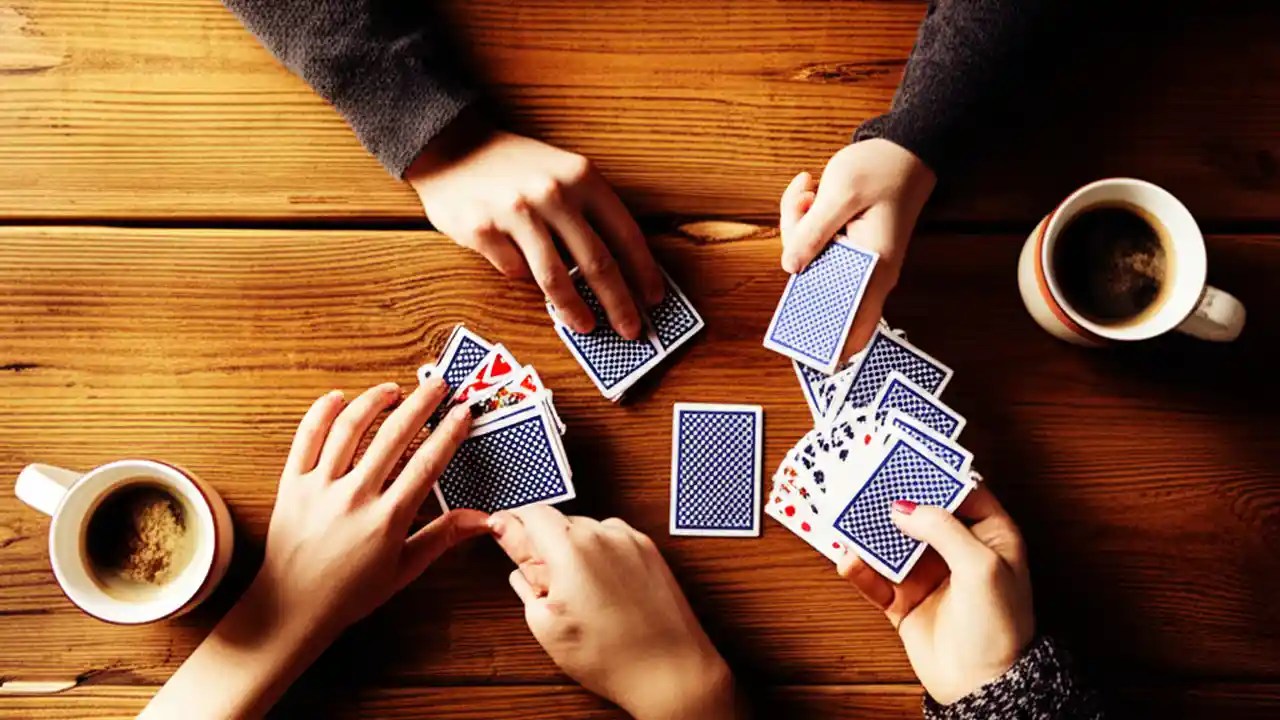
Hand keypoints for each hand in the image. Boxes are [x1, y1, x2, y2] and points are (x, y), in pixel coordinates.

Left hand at [253, 379, 487, 633]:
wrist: (292, 609)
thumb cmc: (350, 594)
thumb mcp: (404, 569)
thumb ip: (443, 536)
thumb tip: (485, 520)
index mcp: (386, 520)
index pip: (426, 464)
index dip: (448, 433)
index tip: (462, 412)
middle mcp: (354, 497)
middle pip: (393, 435)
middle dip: (420, 404)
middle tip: (437, 385)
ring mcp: (320, 488)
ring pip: (350, 428)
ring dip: (375, 401)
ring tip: (393, 390)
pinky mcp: (291, 484)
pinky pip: (306, 437)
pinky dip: (322, 412)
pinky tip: (339, 398)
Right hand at [406, 123, 664, 339]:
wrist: (452, 146)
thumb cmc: (516, 167)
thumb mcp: (563, 173)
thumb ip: (589, 213)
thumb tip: (620, 271)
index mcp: (581, 177)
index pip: (625, 234)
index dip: (644, 272)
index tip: (654, 299)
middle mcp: (552, 193)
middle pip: (597, 263)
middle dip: (619, 303)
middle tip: (631, 330)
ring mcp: (515, 212)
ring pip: (555, 277)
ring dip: (575, 309)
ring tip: (586, 326)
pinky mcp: (482, 229)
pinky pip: (511, 270)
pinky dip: (519, 275)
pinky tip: (518, 267)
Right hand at [490, 507, 737, 719]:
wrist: (669, 670)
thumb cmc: (610, 656)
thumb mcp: (546, 624)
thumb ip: (525, 580)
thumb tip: (514, 556)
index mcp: (571, 547)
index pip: (531, 512)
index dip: (514, 524)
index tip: (505, 536)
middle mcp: (604, 533)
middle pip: (560, 522)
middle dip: (546, 546)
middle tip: (545, 584)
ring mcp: (631, 540)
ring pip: (588, 532)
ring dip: (576, 552)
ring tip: (581, 596)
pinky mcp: (651, 551)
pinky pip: (614, 541)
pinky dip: (602, 557)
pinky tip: (604, 592)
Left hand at [779, 138, 935, 354]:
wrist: (904, 151)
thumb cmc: (881, 170)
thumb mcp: (841, 194)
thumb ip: (813, 232)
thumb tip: (791, 267)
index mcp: (875, 267)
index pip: (854, 324)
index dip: (829, 342)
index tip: (807, 354)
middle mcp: (868, 271)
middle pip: (816, 285)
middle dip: (796, 250)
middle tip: (804, 204)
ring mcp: (856, 260)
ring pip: (810, 262)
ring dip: (798, 228)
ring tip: (810, 192)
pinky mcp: (846, 248)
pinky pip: (814, 246)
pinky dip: (804, 223)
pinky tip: (812, 194)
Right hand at [838, 485, 1034, 705]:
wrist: (982, 684)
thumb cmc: (998, 625)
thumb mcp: (980, 564)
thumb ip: (942, 527)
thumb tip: (902, 505)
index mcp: (990, 536)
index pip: (963, 492)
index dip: (936, 475)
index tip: (906, 459)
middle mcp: (959, 552)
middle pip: (921, 514)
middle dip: (895, 499)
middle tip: (867, 482)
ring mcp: (930, 576)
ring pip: (893, 543)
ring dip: (871, 532)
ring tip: (848, 517)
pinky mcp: (906, 601)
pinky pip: (876, 578)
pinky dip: (860, 568)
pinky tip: (848, 559)